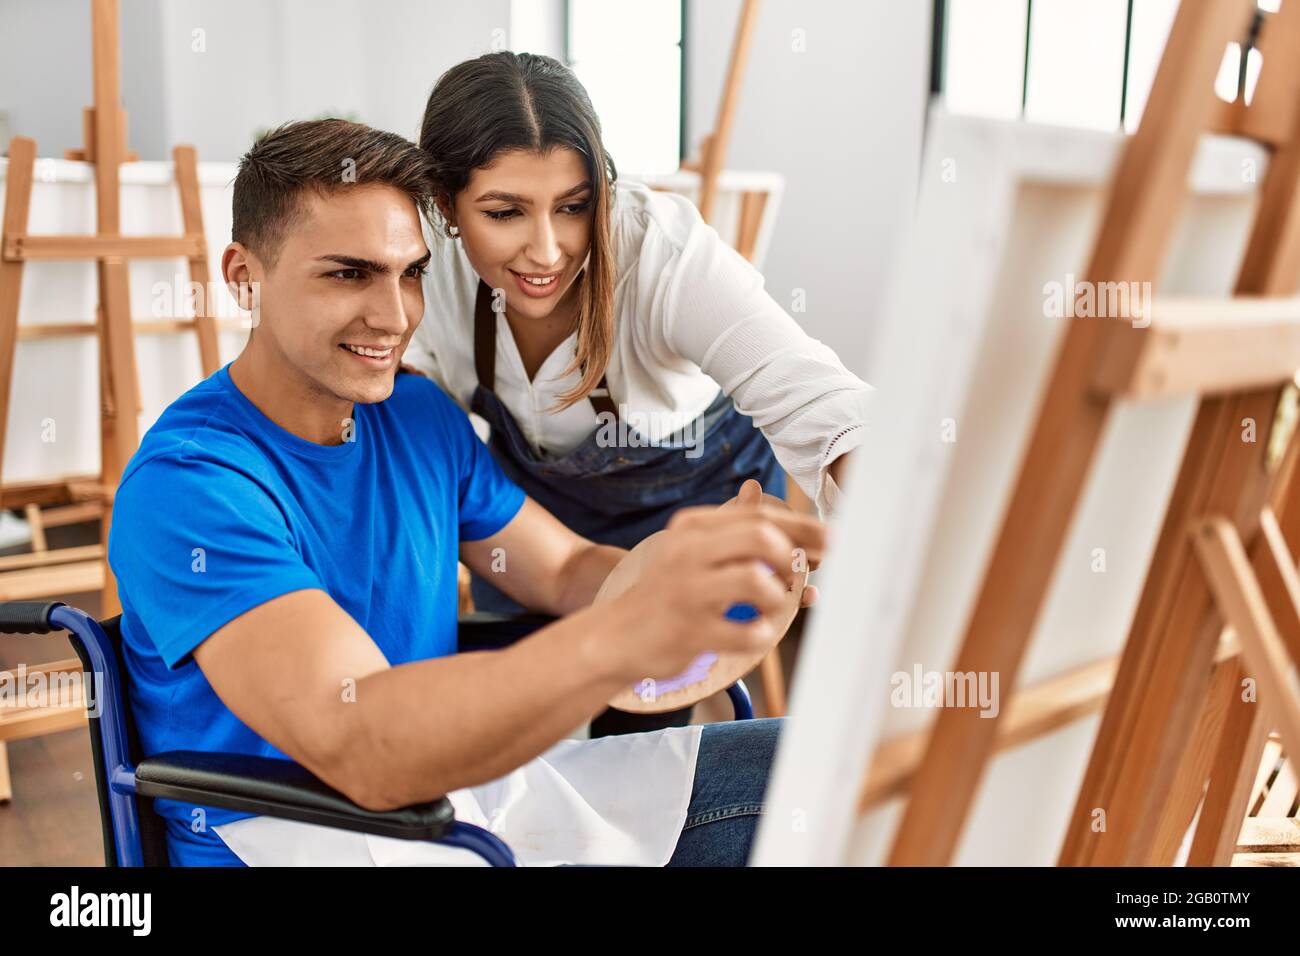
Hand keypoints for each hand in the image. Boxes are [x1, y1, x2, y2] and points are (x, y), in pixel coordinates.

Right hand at [598, 490, 825, 678]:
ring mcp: (687, 593)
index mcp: (691, 529)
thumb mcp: (689, 549)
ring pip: (757, 581)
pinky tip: (753, 632)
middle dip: (792, 557)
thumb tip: (755, 488)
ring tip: (771, 608)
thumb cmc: (666, 591)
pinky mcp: (690, 631)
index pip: (757, 516)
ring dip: (779, 599)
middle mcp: (687, 553)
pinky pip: (748, 631)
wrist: (617, 636)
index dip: (802, 528)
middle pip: (761, 538)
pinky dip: (762, 634)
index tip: (830, 540)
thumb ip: (726, 524)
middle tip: (798, 576)